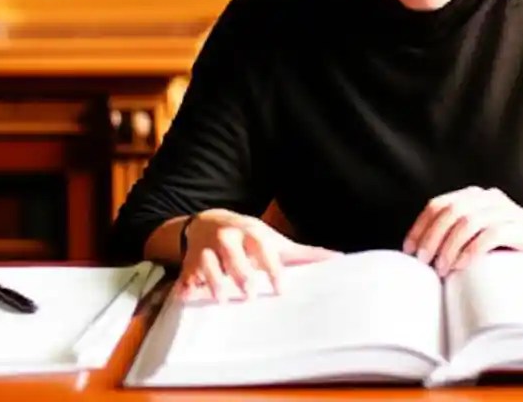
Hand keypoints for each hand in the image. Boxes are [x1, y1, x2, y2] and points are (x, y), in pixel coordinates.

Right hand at [177, 208, 338, 302]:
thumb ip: (303, 253)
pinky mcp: (190, 263)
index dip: (271, 267)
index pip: (262, 248)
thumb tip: (339, 259)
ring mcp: (207, 250)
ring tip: (221, 300)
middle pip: (233, 255)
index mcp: (251, 233)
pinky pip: (185, 274)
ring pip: (208, 264)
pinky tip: (185, 297)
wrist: (208, 221)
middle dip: (241, 274)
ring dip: (213, 281)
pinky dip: (184, 285)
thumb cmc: (250, 237)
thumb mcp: (274, 241)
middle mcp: (227, 239)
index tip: (280, 287)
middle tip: (250, 295)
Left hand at [402, 187, 522, 276]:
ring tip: (441, 269)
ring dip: (448, 247)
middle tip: (423, 262)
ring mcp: (506, 211)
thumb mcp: (482, 232)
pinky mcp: (520, 227)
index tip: (409, 250)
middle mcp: (489, 198)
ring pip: (466, 222)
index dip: (420, 226)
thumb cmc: (513, 244)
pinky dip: (471, 251)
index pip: (438, 204)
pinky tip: (462, 266)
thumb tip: (422, 252)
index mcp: (476, 196)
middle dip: (431, 238)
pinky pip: (489, 235)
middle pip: (449, 212)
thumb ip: (459, 231)